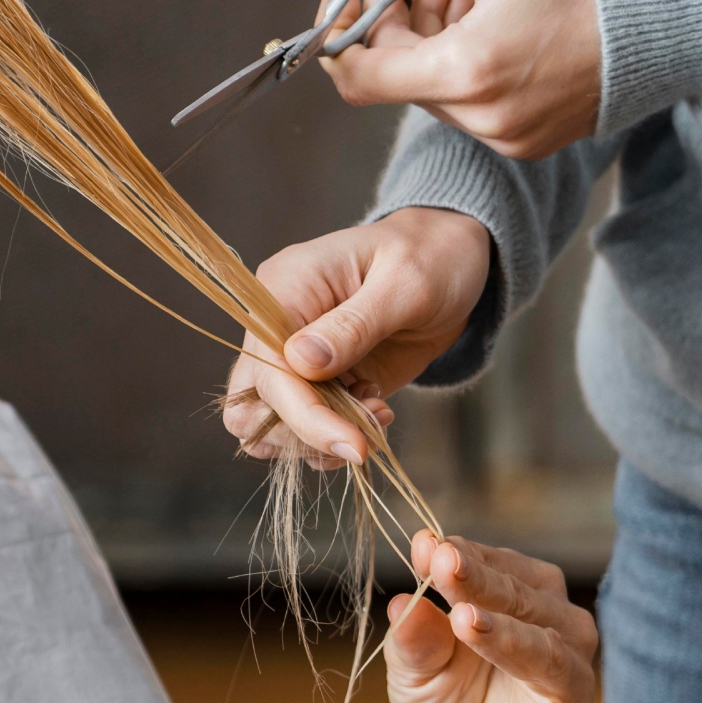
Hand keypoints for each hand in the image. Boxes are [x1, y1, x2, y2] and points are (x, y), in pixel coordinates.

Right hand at [223, 207, 489, 465]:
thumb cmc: (430, 257)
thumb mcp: (406, 283)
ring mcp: (294, 358)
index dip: (304, 416)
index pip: (268, 369)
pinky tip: (376, 412)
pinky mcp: (318, 381)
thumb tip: (302, 362)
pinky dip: (335, 436)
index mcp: (283, 290)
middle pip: (250, 406)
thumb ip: (354, 324)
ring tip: (377, 415)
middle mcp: (275, 328)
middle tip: (362, 433)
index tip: (354, 445)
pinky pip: (303, 427)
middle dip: (305, 434)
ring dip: (320, 441)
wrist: (451, 259)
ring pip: (269, 426)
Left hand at [317, 0, 599, 160]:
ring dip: (432, 34)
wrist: (685, 16)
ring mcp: (509, 136)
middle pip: (397, 74)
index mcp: (468, 71)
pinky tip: (497, 17)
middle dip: (396, 16)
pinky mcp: (530, 140)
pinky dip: (465, 60)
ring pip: (433, 86)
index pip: (359, 75)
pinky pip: (471, 102)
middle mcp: (483, 118)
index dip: (341, 30)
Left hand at [387, 531, 599, 702]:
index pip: (499, 566)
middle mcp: (556, 630)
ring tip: (469, 623)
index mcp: (521, 598)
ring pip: (550, 652)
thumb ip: (414, 636)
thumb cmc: (442, 694)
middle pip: (525, 600)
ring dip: (511, 637)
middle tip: (446, 566)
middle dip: (484, 582)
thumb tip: (402, 602)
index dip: (466, 556)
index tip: (432, 548)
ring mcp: (569, 679)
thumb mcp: (415, 667)